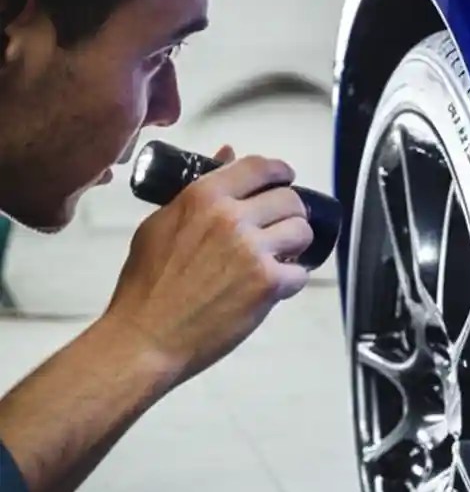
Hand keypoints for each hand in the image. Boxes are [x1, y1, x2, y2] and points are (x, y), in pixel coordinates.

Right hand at [104, 146, 313, 386]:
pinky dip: (292, 280)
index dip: (280, 171)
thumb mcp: (161, 225)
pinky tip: (275, 285)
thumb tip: (228, 154)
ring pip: (301, 232)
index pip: (259, 167)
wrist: (145, 337)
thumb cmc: (147, 285)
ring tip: (281, 255)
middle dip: (292, 214)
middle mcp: (231, 218)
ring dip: (296, 245)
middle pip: (290, 200)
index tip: (286, 178)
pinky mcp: (267, 284)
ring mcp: (252, 250)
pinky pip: (300, 272)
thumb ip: (198, 191)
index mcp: (203, 198)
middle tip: (283, 227)